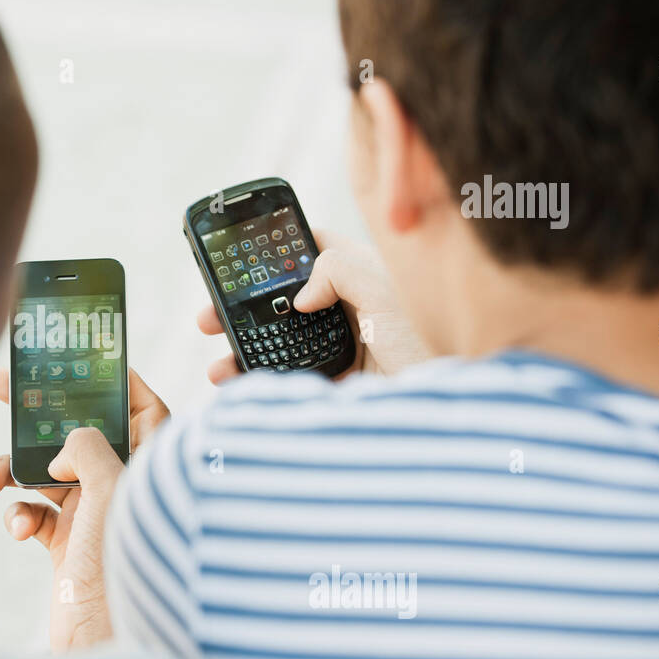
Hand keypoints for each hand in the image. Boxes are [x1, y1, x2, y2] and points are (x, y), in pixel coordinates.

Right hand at [0, 367, 169, 651]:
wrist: (103, 650)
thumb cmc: (121, 571)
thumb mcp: (108, 491)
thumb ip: (86, 447)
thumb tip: (63, 444)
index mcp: (151, 470)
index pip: (144, 408)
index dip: (116, 379)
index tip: (81, 360)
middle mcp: (127, 489)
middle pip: (83, 433)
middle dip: (40, 415)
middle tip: (0, 387)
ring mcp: (97, 517)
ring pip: (47, 473)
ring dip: (11, 473)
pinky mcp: (69, 547)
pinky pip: (35, 513)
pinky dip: (19, 516)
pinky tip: (18, 527)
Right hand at [198, 229, 430, 383]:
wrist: (449, 411)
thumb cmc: (430, 340)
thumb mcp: (384, 288)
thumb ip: (337, 270)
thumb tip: (300, 297)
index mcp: (364, 274)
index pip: (313, 247)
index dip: (276, 248)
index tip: (238, 257)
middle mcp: (350, 307)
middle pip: (284, 300)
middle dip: (242, 309)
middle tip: (208, 319)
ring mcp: (343, 347)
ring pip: (281, 343)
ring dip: (243, 353)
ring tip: (218, 366)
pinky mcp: (340, 384)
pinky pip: (291, 380)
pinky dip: (261, 385)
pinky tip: (240, 388)